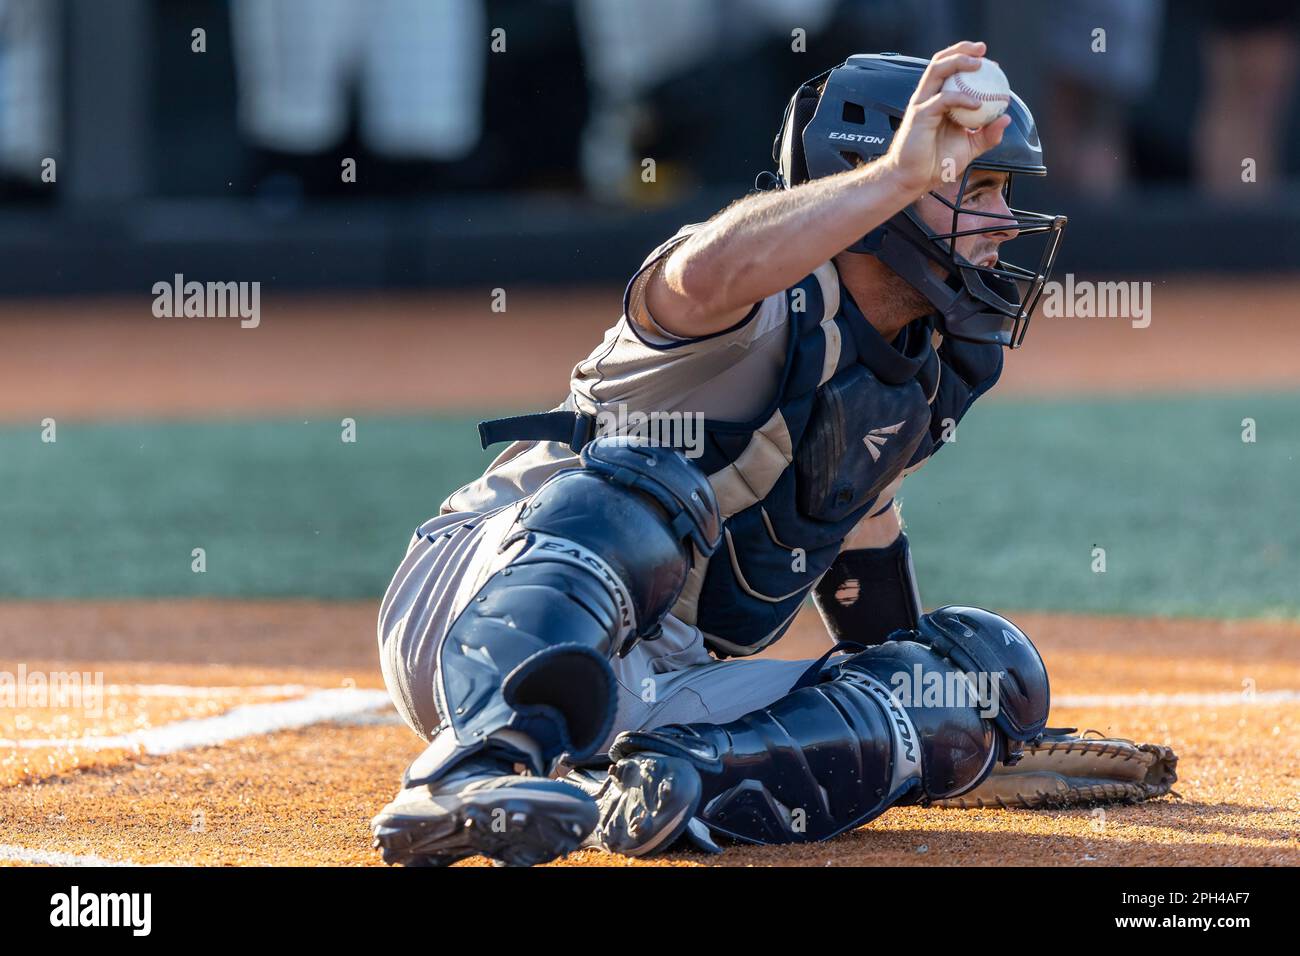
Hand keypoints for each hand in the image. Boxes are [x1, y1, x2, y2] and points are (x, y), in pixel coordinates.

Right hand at [881, 41, 1011, 199]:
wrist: (914, 179)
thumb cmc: (936, 164)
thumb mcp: (969, 148)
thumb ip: (987, 134)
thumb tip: (1006, 119)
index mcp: (938, 101)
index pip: (952, 72)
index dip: (971, 62)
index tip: (993, 65)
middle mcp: (928, 98)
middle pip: (941, 62)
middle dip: (962, 49)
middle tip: (983, 50)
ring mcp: (922, 104)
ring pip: (937, 71)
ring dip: (958, 62)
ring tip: (978, 63)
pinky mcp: (919, 115)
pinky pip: (942, 99)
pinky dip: (961, 98)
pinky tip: (977, 103)